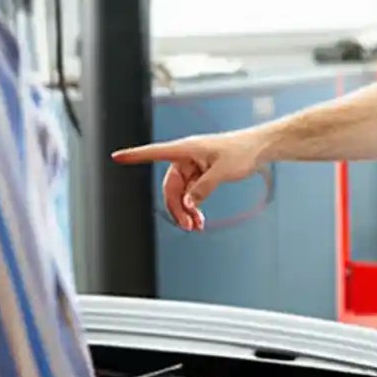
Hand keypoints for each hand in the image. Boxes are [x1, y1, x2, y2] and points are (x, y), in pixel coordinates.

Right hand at [111, 131, 264, 230]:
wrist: (259, 149)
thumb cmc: (242, 152)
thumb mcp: (223, 171)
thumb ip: (203, 188)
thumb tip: (189, 204)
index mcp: (187, 149)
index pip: (155, 152)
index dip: (135, 155)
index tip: (117, 156)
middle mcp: (186, 157)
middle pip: (170, 185)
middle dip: (176, 206)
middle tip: (186, 226)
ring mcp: (194, 166)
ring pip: (181, 192)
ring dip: (186, 210)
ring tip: (196, 226)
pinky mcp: (202, 173)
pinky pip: (192, 193)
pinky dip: (194, 206)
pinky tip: (199, 220)